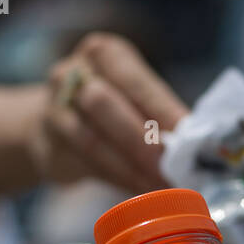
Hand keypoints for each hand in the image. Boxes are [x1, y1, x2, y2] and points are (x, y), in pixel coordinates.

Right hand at [34, 33, 188, 192]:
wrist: (55, 123)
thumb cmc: (113, 107)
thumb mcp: (134, 96)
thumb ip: (159, 115)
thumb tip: (197, 146)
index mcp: (104, 53)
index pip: (136, 82)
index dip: (164, 112)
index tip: (191, 140)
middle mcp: (73, 72)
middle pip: (105, 104)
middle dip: (143, 140)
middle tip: (174, 168)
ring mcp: (53, 107)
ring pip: (91, 140)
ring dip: (131, 167)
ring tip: (162, 185)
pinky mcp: (47, 143)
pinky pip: (85, 163)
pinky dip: (117, 178)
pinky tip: (139, 189)